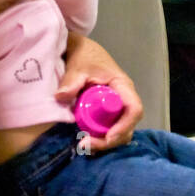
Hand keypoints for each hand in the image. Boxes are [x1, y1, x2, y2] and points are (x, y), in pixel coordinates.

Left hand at [54, 34, 142, 152]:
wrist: (81, 50)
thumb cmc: (84, 56)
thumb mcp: (77, 68)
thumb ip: (71, 81)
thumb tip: (60, 97)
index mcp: (122, 86)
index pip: (134, 109)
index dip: (124, 126)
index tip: (107, 137)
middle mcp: (124, 98)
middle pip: (128, 125)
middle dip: (111, 140)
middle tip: (87, 144)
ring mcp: (117, 106)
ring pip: (121, 130)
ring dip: (105, 141)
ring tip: (85, 145)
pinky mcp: (109, 111)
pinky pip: (111, 128)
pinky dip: (102, 137)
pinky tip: (87, 141)